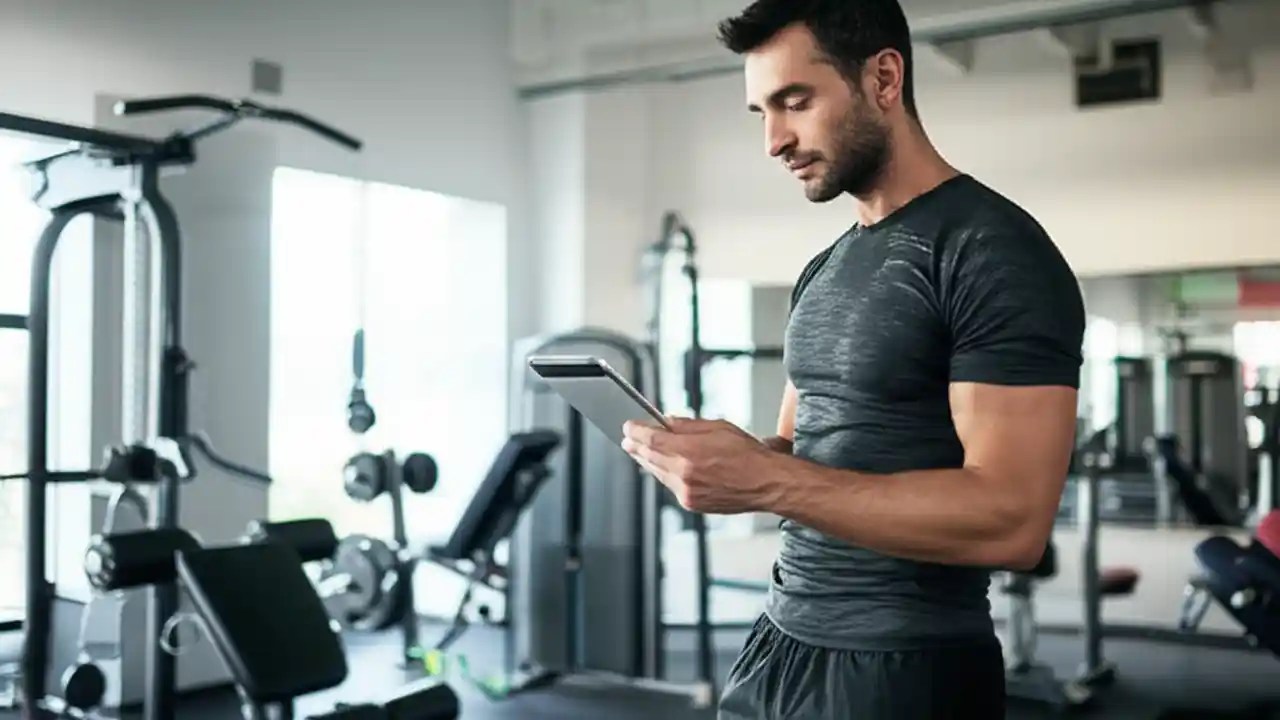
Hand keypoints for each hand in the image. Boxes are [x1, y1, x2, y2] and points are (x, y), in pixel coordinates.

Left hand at [621, 417, 780, 513]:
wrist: (765, 483)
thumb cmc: (748, 455)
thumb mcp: (718, 427)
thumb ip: (688, 425)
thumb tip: (668, 421)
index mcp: (690, 451)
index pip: (651, 439)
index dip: (636, 431)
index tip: (628, 426)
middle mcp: (684, 473)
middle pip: (649, 457)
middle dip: (636, 446)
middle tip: (628, 439)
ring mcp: (686, 491)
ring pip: (657, 473)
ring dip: (646, 461)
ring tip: (640, 452)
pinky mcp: (691, 503)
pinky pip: (670, 486)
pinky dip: (664, 475)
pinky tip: (663, 468)